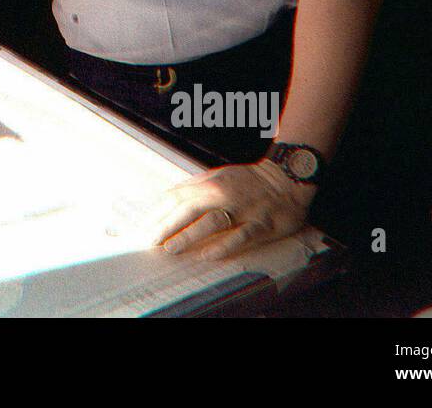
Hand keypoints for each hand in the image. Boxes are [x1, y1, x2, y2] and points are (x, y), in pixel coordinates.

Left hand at [142, 159, 315, 261]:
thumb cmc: (248, 180)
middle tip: (150, 241)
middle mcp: (224, 194)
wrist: (287, 178)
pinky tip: (209, 255)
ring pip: (212, 221)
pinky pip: (242, 235)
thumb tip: (168, 198)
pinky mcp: (262, 223)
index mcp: (210, 183)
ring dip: (189, 235)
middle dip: (167, 226)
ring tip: (171, 248)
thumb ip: (194, 187)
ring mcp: (243, 209)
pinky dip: (225, 245)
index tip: (143, 227)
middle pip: (189, 209)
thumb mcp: (218, 176)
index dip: (158, 213)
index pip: (177, 197)